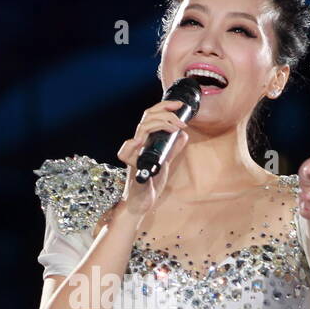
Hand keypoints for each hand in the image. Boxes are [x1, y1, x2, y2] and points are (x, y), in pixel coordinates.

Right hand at [117, 99, 191, 219]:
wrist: (141, 202)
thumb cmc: (150, 183)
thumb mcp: (165, 162)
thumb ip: (172, 148)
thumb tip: (183, 135)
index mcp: (146, 141)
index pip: (151, 116)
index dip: (164, 107)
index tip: (179, 106)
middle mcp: (138, 144)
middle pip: (146, 118)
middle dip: (164, 111)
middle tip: (180, 116)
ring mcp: (134, 155)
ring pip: (141, 130)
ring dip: (159, 124)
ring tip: (174, 127)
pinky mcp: (131, 167)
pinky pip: (126, 153)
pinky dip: (132, 144)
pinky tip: (140, 141)